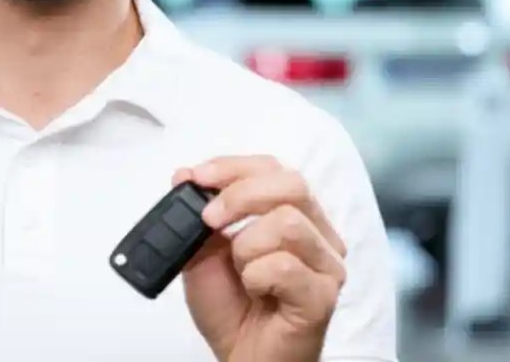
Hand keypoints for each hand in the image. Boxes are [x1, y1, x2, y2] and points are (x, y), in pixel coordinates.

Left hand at [171, 156, 346, 361]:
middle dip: (239, 196)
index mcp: (294, 215)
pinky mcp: (324, 296)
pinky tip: (255, 292)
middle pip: (291, 184)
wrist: (241, 358)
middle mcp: (318, 235)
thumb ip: (196, 215)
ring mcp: (327, 265)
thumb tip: (183, 174)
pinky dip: (256, 276)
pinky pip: (285, 266)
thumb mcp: (201, 254)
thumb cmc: (231, 308)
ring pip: (287, 223)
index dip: (233, 167)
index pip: (274, 169)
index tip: (197, 177)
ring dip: (246, 247)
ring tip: (241, 272)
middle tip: (210, 221)